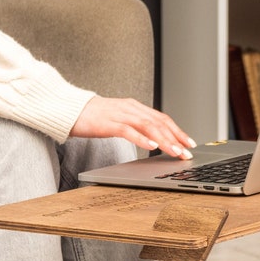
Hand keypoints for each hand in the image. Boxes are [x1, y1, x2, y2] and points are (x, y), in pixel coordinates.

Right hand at [71, 96, 195, 159]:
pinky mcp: (108, 123)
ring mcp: (120, 115)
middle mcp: (131, 109)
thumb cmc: (93, 117)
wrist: (70, 109)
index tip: (189, 143)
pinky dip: (142, 139)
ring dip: (164, 140)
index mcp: (135, 107)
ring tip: (175, 152)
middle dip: (176, 138)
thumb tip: (152, 139)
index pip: (162, 118)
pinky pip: (129, 131)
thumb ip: (135, 127)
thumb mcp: (119, 120)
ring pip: (148, 126)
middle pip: (159, 122)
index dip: (177, 131)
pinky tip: (151, 146)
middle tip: (187, 152)